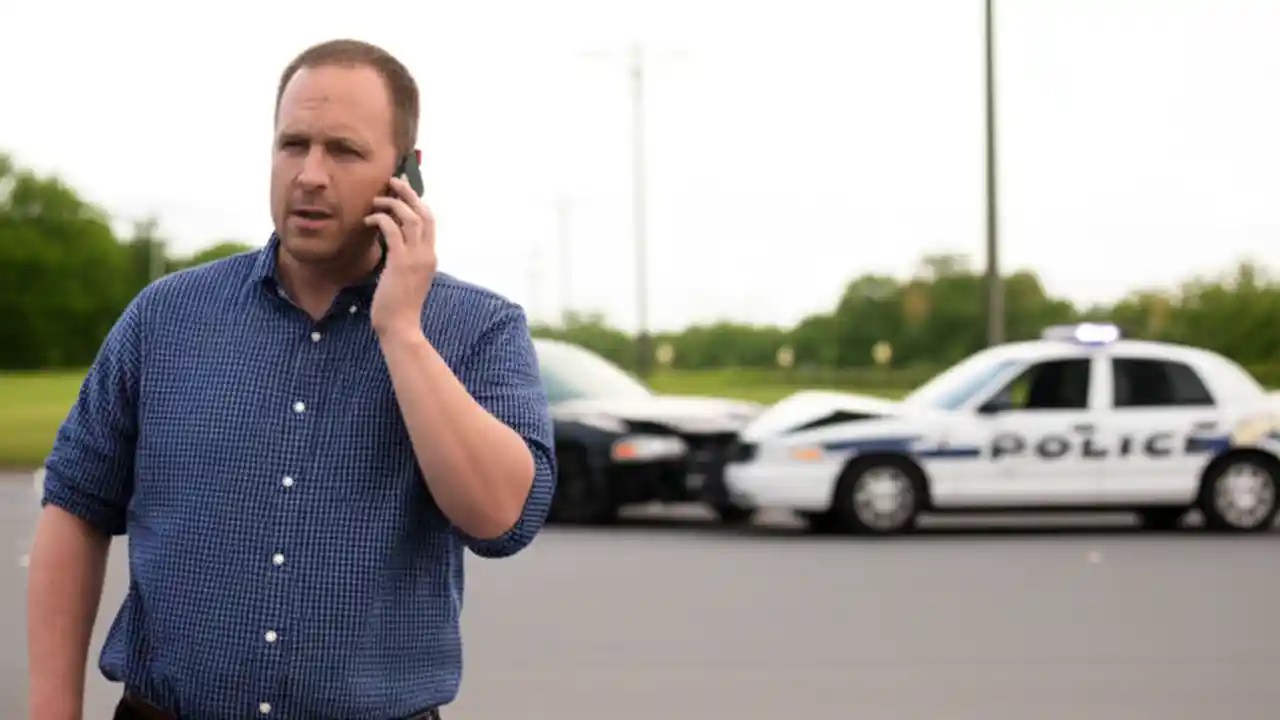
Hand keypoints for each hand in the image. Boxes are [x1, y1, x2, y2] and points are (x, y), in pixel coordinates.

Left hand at [366, 176, 436, 339]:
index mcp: (430, 258)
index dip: (417, 203)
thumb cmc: (399, 308)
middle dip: (409, 193)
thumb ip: (403, 263)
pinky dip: (381, 219)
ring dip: (394, 203)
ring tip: (377, 199)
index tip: (403, 192)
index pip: (429, 222)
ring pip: (411, 217)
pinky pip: (392, 230)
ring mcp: (416, 258)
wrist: (401, 327)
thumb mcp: (405, 280)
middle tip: (393, 181)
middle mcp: (427, 254)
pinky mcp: (401, 262)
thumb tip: (391, 251)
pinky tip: (369, 219)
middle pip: (424, 213)